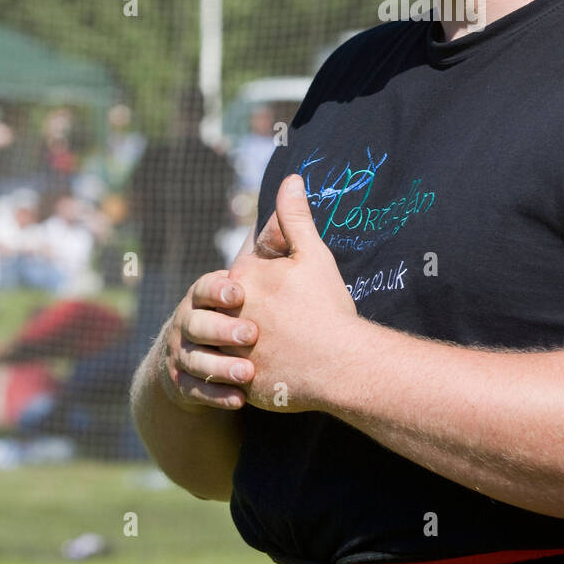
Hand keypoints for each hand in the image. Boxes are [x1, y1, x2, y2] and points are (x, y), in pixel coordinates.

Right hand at [157, 268, 258, 411]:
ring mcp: (181, 354)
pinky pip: (195, 391)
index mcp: (201, 296)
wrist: (199, 357)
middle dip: (221, 329)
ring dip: (221, 367)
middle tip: (251, 334)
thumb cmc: (235, 313)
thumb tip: (281, 217)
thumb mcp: (245, 284)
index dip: (218, 290)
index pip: (203, 288)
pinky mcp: (183, 384)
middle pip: (195, 324)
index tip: (240, 293)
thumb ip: (262, 255)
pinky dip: (217, 396)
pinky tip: (240, 399)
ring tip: (249, 373)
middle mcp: (186, 323)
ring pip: (195, 360)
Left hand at [229, 174, 359, 412]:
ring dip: (233, 347)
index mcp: (241, 277)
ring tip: (267, 350)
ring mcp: (229, 350)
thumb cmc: (327, 306)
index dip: (258, 283)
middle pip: (224, 309)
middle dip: (241, 314)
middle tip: (277, 323)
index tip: (281, 294)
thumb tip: (290, 180)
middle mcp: (227, 312)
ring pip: (221, 345)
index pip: (236, 275)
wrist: (342, 364)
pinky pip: (227, 378)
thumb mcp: (313, 255)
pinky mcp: (237, 383)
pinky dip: (237, 376)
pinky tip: (263, 371)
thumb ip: (295, 218)